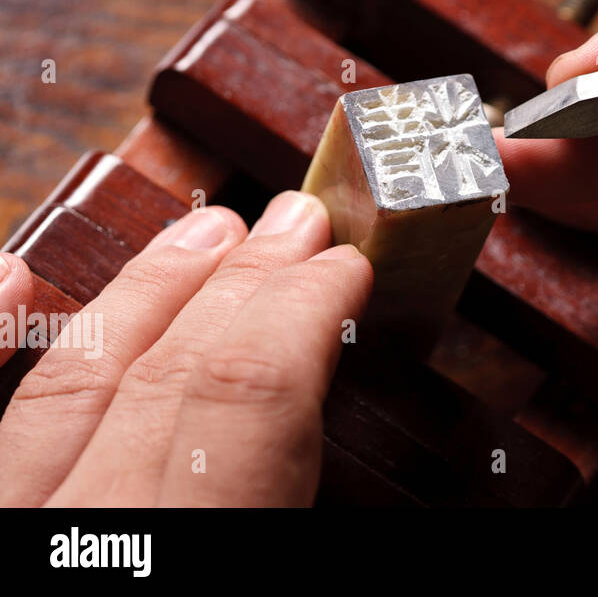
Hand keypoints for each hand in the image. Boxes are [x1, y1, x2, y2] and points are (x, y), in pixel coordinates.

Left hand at [0, 191, 370, 505]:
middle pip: (170, 371)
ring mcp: (15, 528)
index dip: (305, 310)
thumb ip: (342, 524)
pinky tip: (11, 278)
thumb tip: (390, 458)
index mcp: (194, 542)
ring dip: (147, 291)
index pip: (252, 393)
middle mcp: (90, 527)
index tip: (346, 268)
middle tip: (297, 225)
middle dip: (247, 280)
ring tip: (208, 233)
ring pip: (72, 381)